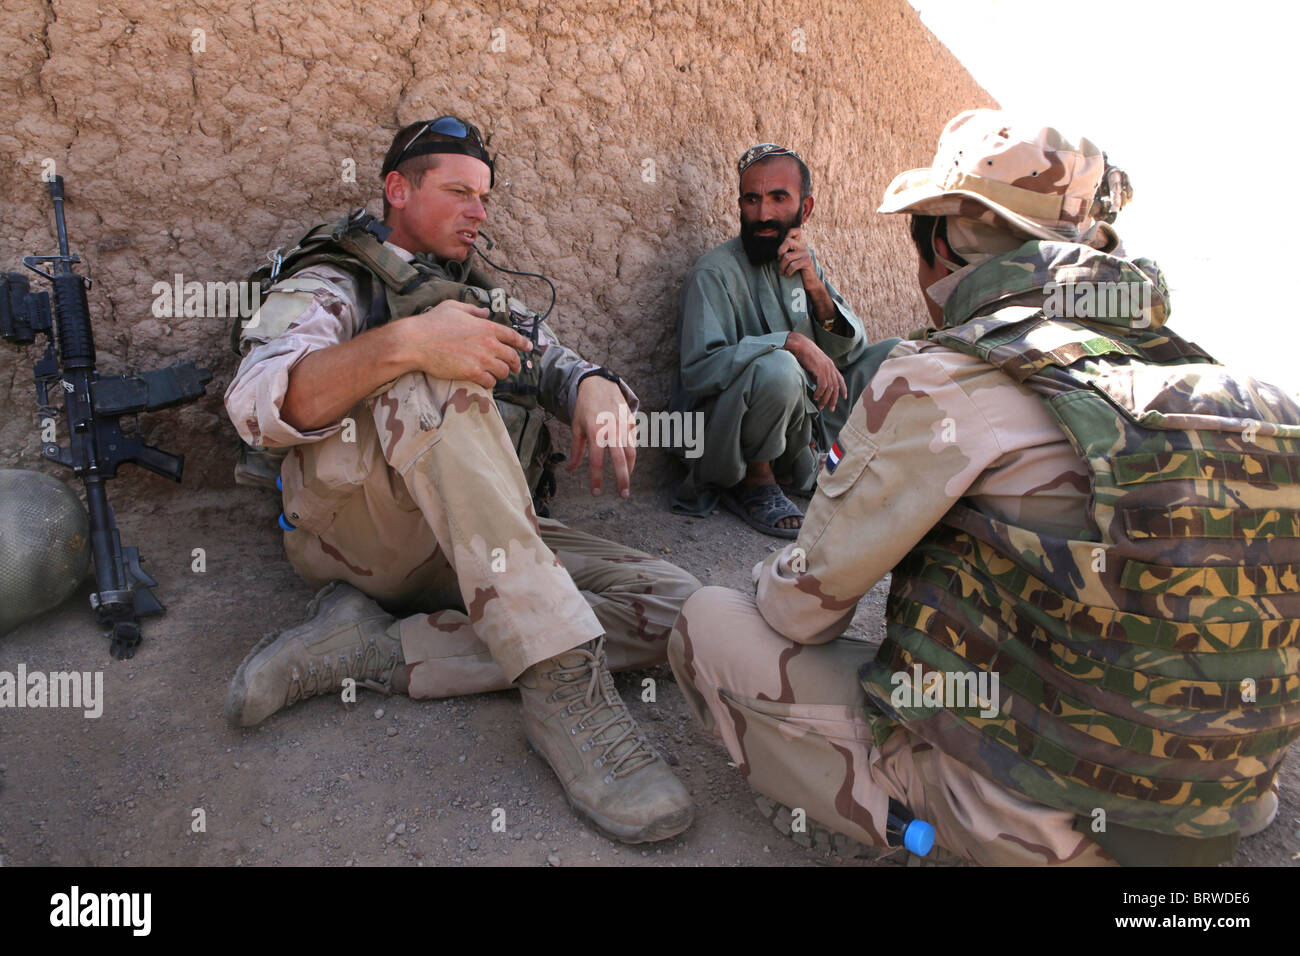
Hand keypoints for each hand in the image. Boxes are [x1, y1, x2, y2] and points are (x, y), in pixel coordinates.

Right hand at [401, 300, 531, 389]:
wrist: (417, 342)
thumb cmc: (432, 323)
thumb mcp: (454, 307)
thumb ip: (473, 309)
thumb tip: (485, 312)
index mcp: (486, 327)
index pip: (513, 336)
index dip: (523, 343)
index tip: (528, 348)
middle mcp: (488, 343)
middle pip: (512, 357)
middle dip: (516, 363)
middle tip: (515, 368)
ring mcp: (482, 359)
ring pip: (503, 371)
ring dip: (501, 374)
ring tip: (496, 374)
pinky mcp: (472, 373)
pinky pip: (489, 382)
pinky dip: (489, 382)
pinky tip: (485, 381)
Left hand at [568, 375, 635, 497]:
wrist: (599, 383)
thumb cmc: (585, 407)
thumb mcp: (576, 427)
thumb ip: (576, 450)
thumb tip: (571, 469)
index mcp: (595, 432)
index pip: (597, 462)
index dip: (597, 479)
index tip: (596, 493)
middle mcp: (612, 430)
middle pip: (620, 460)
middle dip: (623, 480)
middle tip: (623, 495)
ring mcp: (623, 426)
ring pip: (631, 452)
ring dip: (630, 469)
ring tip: (626, 482)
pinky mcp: (631, 422)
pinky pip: (633, 442)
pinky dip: (631, 454)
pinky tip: (627, 463)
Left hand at [777, 227, 817, 282]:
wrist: (809, 281)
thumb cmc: (797, 270)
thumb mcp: (790, 259)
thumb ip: (785, 252)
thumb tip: (771, 249)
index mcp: (798, 244)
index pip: (795, 231)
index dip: (787, 234)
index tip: (782, 249)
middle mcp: (803, 247)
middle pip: (787, 241)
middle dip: (780, 252)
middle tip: (779, 260)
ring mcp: (806, 253)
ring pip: (787, 256)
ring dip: (782, 267)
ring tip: (782, 272)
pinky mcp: (807, 262)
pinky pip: (793, 265)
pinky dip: (788, 271)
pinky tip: (787, 275)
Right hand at [784, 331, 845, 411]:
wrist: (799, 344)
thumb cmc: (803, 354)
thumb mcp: (814, 365)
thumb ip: (818, 374)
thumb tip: (818, 386)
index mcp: (830, 365)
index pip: (840, 378)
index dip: (843, 388)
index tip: (844, 397)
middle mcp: (830, 367)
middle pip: (836, 387)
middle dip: (833, 399)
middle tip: (830, 409)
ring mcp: (826, 368)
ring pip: (830, 388)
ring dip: (825, 399)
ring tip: (820, 406)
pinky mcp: (820, 370)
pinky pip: (823, 385)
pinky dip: (820, 393)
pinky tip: (816, 397)